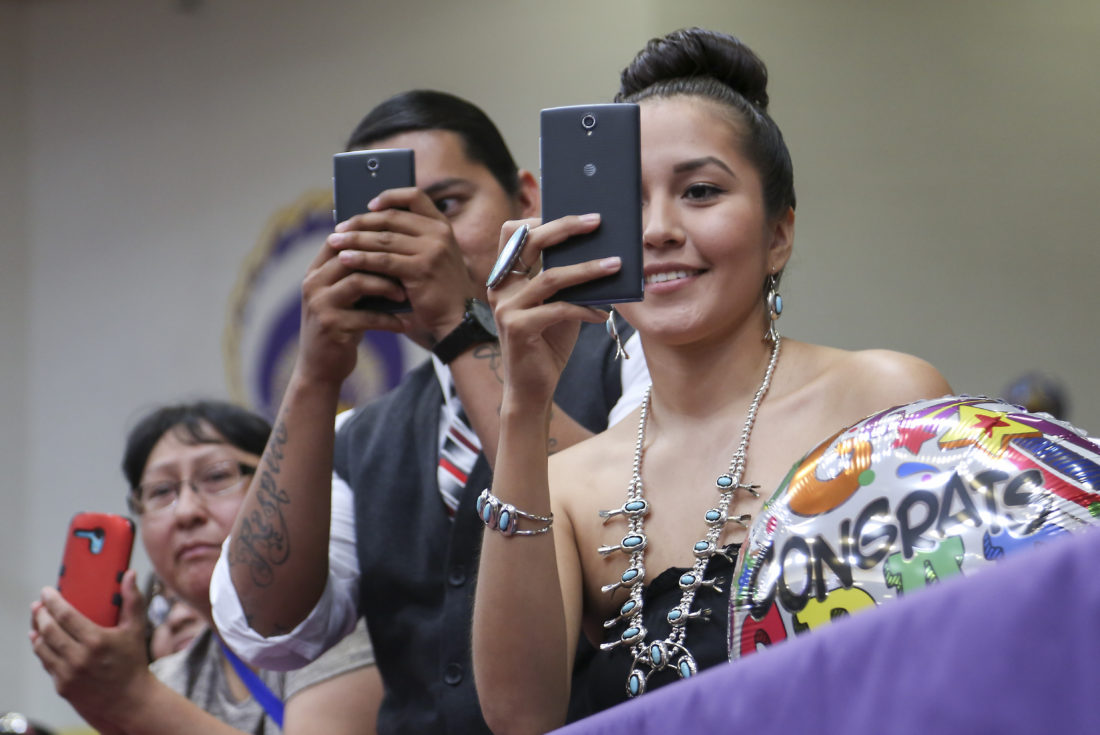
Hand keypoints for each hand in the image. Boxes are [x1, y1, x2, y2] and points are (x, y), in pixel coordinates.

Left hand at [29, 570, 155, 729]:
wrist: (129, 701)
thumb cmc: (133, 663)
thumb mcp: (136, 629)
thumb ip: (132, 600)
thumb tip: (129, 574)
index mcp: (97, 641)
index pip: (66, 615)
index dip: (52, 601)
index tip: (46, 591)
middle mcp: (80, 658)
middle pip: (49, 630)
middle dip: (40, 614)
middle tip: (39, 604)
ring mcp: (69, 673)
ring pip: (42, 647)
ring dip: (37, 630)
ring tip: (37, 619)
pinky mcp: (62, 686)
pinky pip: (46, 662)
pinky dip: (40, 649)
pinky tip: (39, 640)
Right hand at [293, 235, 405, 387]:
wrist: (320, 369)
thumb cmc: (340, 328)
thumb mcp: (345, 299)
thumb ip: (356, 275)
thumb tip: (393, 253)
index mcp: (315, 272)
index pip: (340, 241)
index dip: (367, 236)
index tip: (396, 240)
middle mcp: (313, 284)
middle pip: (350, 256)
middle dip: (382, 260)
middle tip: (408, 266)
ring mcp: (319, 304)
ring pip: (357, 282)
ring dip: (386, 287)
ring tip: (404, 295)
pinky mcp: (331, 326)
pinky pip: (367, 317)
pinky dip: (389, 321)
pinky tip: (405, 325)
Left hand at [328, 187, 478, 347]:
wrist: (458, 318)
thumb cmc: (437, 289)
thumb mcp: (433, 257)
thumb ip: (412, 240)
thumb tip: (369, 228)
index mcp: (442, 225)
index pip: (415, 196)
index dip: (390, 196)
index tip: (370, 205)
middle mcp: (439, 233)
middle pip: (392, 218)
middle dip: (361, 222)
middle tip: (339, 229)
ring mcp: (432, 251)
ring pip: (384, 239)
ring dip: (355, 239)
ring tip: (334, 242)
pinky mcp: (421, 270)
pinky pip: (383, 260)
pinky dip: (361, 258)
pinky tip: (345, 259)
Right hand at [487, 214, 621, 408]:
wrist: (532, 389)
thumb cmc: (547, 342)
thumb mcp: (556, 303)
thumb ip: (565, 279)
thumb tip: (601, 250)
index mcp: (504, 275)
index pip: (512, 231)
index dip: (539, 217)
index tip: (574, 214)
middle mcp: (499, 287)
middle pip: (529, 241)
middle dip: (565, 227)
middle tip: (597, 221)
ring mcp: (506, 308)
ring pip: (550, 277)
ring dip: (588, 269)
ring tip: (616, 265)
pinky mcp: (518, 329)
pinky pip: (559, 310)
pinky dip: (585, 309)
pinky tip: (603, 314)